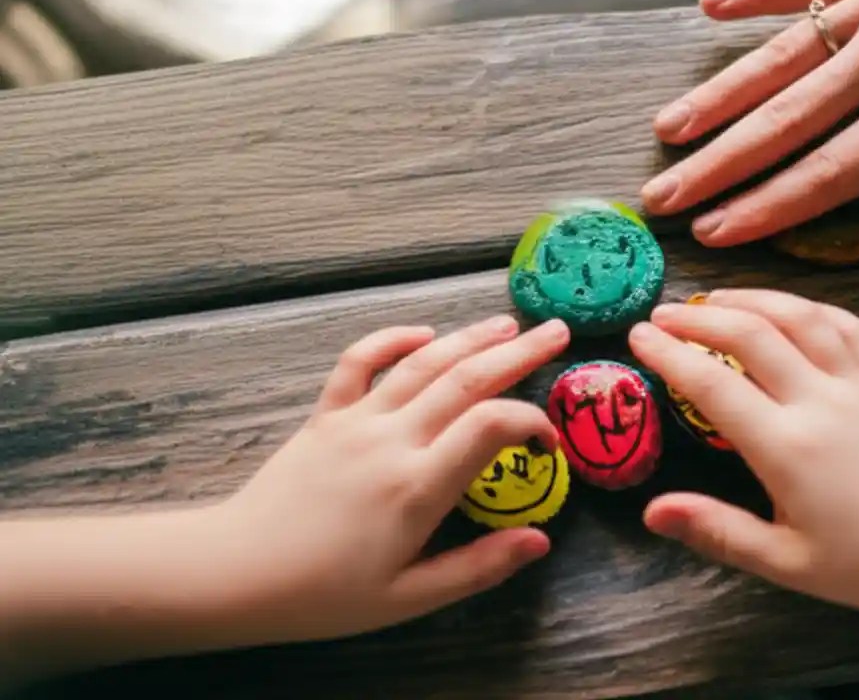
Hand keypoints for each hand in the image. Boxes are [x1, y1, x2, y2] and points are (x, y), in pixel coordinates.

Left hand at [213, 316, 568, 643]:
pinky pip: (359, 363)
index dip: (531, 422)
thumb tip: (539, 541)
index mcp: (417, 487)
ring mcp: (355, 421)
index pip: (490, 427)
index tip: (550, 442)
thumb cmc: (324, 595)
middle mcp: (391, 441)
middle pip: (466, 379)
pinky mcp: (325, 416)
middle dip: (519, 353)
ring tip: (509, 324)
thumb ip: (478, 567)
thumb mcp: (409, 598)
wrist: (235, 573)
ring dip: (470, 337)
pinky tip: (424, 333)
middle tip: (558, 333)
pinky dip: (393, 340)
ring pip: (422, 363)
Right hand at [629, 289, 858, 620]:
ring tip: (716, 296)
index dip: (668, 354)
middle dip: (700, 315)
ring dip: (754, 297)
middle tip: (663, 313)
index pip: (712, 383)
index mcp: (787, 448)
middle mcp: (822, 402)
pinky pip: (850, 328)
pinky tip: (792, 308)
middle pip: (752, 334)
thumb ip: (716, 531)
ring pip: (801, 317)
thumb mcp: (785, 562)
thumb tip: (652, 511)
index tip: (637, 336)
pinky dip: (813, 307)